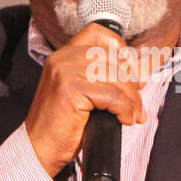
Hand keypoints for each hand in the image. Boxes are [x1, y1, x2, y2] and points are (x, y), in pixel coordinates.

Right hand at [24, 23, 146, 178]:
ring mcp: (66, 71)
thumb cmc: (63, 123)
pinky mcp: (72, 89)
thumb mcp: (83, 91)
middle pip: (114, 58)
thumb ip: (104, 77)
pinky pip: (112, 95)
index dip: (120, 48)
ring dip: (132, 99)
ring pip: (117, 77)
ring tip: (134, 115)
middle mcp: (64, 57)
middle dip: (132, 82)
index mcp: (64, 54)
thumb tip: (141, 74)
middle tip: (137, 104)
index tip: (130, 72)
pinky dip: (125, 109)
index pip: (98, 33)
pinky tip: (125, 119)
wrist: (39, 147)